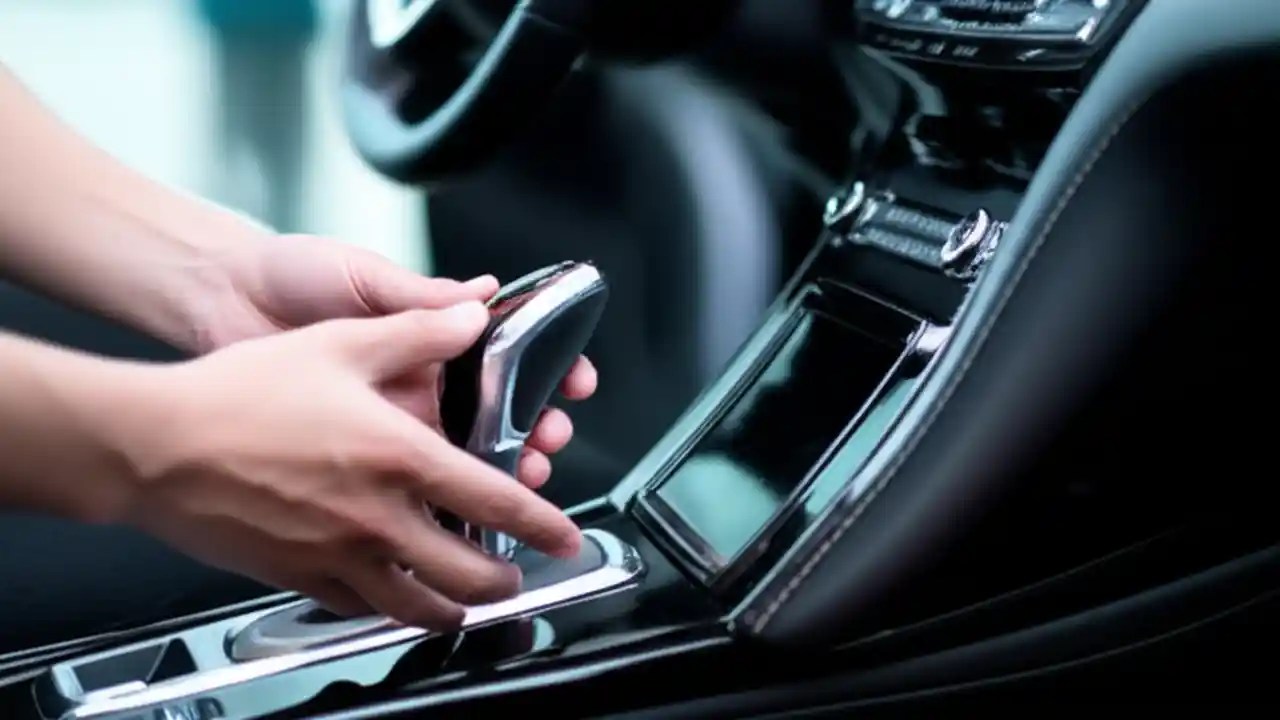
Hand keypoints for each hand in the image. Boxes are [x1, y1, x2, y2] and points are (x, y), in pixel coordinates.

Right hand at [118, 304, 580, 628]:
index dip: (542, 524)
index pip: (497, 500)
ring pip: (419, 607)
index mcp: (400, 457)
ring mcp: (339, 555)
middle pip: (468, 573)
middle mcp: (378, 517)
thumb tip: (471, 315)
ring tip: (468, 604)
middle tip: (516, 578)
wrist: (157, 444)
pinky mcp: (300, 578)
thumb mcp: (341, 343)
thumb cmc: (239, 393)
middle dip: (505, 582)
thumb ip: (418, 331)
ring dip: (456, 609)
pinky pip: (360, 610)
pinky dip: (389, 610)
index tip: (564, 537)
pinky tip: (392, 599)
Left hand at [202, 234, 595, 487]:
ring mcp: (389, 427)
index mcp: (427, 339)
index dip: (547, 368)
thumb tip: (481, 295)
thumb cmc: (288, 276)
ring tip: (521, 475)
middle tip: (550, 437)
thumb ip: (420, 295)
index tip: (574, 378)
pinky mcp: (353, 461)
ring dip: (499, 470)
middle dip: (535, 428)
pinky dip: (436, 501)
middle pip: (496, 416)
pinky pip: (404, 488)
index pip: (505, 356)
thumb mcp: (361, 276)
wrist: (213, 303)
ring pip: (460, 459)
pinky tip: (458, 508)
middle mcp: (416, 386)